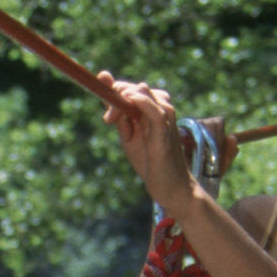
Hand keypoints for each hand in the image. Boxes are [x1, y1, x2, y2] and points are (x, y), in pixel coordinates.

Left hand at [99, 74, 207, 213]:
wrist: (171, 188)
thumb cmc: (150, 163)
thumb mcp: (129, 138)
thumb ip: (118, 118)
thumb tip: (106, 98)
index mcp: (151, 109)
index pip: (131, 89)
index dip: (114, 92)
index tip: (106, 113)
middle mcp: (160, 109)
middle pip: (136, 88)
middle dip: (117, 96)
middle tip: (108, 119)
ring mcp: (165, 118)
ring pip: (145, 93)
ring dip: (125, 98)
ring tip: (112, 117)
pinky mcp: (165, 132)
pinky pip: (154, 110)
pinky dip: (141, 102)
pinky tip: (130, 101)